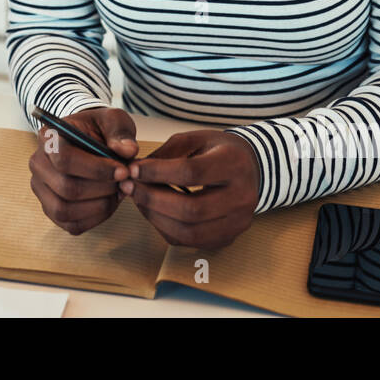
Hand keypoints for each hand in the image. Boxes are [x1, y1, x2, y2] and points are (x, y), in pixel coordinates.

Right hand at [28, 107, 137, 235]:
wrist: (89, 140)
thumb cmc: (98, 129)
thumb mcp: (112, 120)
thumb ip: (120, 132)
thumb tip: (127, 151)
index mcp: (49, 137)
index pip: (64, 159)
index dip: (96, 169)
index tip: (123, 170)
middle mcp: (38, 164)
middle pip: (66, 188)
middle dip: (102, 189)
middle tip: (125, 182)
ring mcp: (42, 189)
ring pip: (65, 210)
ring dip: (99, 206)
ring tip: (118, 191)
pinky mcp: (51, 209)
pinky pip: (72, 225)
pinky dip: (96, 218)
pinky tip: (110, 201)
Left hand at [122, 130, 259, 249]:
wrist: (249, 169)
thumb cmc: (218, 151)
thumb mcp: (195, 139)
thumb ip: (166, 153)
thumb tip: (135, 171)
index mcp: (234, 164)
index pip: (192, 173)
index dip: (157, 173)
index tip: (132, 169)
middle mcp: (242, 197)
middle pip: (191, 209)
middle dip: (152, 199)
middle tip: (129, 187)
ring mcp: (237, 223)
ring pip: (188, 231)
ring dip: (155, 216)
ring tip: (138, 199)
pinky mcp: (227, 238)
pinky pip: (189, 241)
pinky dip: (164, 228)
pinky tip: (153, 211)